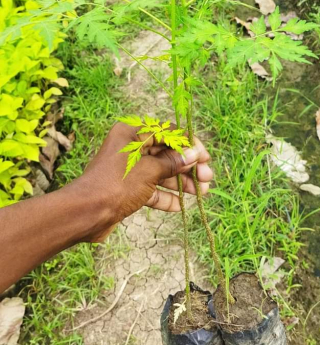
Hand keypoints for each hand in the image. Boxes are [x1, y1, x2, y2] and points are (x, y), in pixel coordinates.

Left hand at [77, 122, 212, 241]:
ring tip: (201, 194)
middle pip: (166, 153)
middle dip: (188, 166)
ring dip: (180, 182)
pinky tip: (180, 206)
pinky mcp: (127, 188)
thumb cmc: (117, 184)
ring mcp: (129, 169)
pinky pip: (150, 188)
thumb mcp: (149, 171)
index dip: (189, 144)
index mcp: (132, 133)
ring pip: (160, 172)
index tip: (205, 158)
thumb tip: (194, 154)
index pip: (168, 132)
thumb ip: (173, 162)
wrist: (86, 213)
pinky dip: (164, 196)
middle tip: (207, 179)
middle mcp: (130, 147)